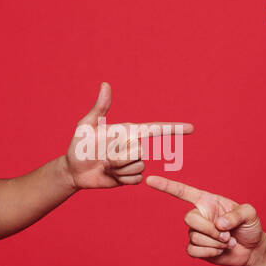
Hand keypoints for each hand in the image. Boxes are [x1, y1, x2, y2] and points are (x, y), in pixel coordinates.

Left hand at [63, 82, 192, 189]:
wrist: (74, 170)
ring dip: (118, 168)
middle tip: (102, 155)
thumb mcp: (87, 125)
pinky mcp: (130, 178)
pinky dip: (120, 179)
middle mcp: (134, 146)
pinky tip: (110, 176)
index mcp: (128, 132)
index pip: (155, 129)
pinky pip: (135, 180)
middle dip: (118, 156)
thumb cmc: (78, 145)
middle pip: (139, 152)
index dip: (174, 129)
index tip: (191, 128)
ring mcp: (133, 163)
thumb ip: (100, 108)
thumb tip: (106, 85)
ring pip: (138, 167)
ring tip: (105, 165)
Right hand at [145, 175, 265, 265]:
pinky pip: (193, 250)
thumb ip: (237, 214)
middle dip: (210, 229)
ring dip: (215, 242)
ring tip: (227, 242)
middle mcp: (199, 215)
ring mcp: (196, 232)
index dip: (166, 186)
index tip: (150, 180)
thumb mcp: (250, 214)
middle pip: (189, 219)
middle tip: (226, 235)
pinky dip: (209, 252)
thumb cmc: (249, 227)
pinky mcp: (197, 248)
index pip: (183, 192)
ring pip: (194, 237)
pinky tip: (219, 251)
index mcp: (207, 202)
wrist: (251, 250)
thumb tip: (218, 223)